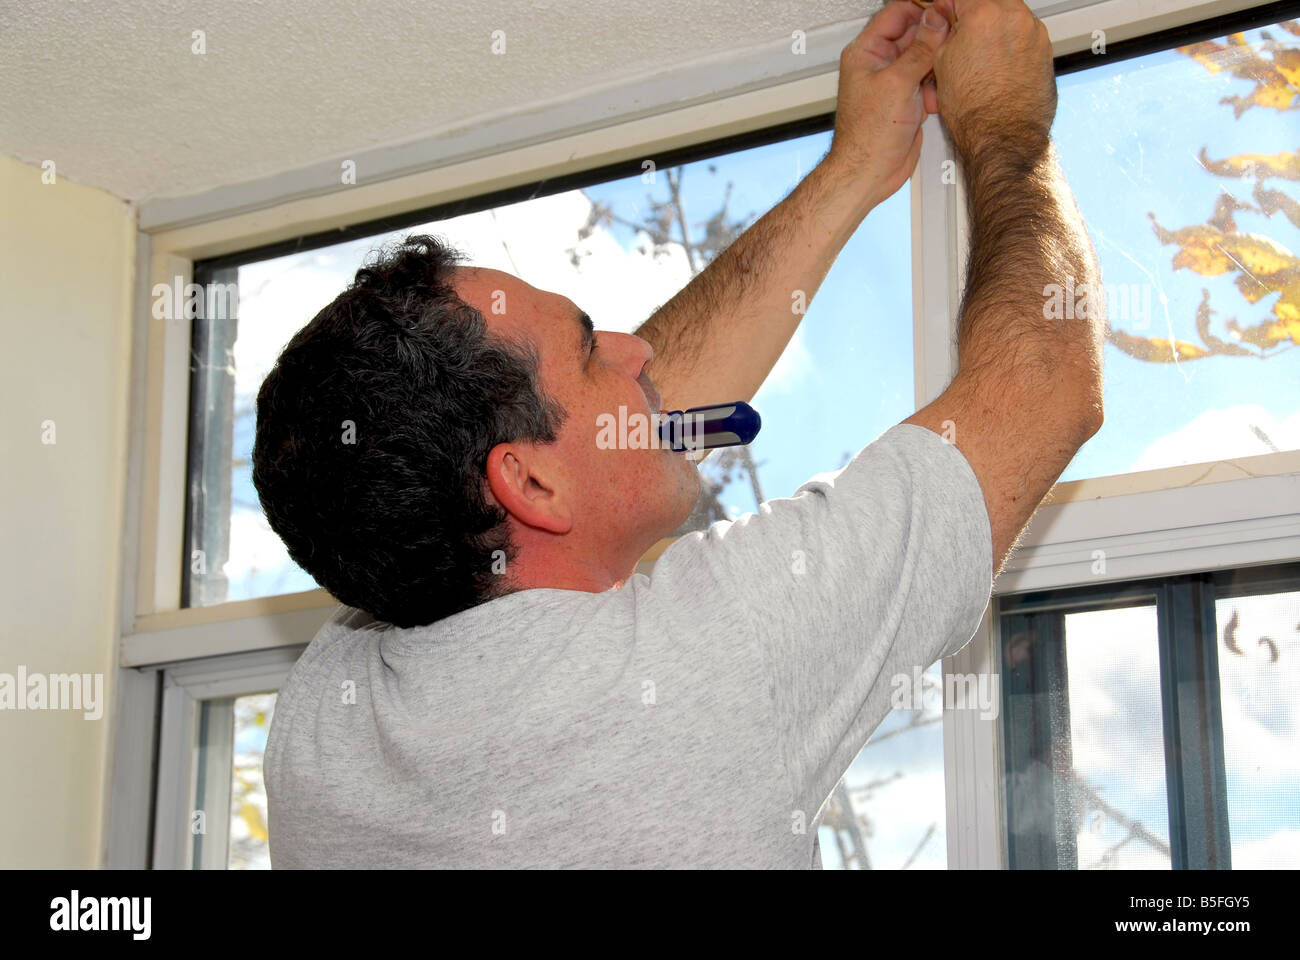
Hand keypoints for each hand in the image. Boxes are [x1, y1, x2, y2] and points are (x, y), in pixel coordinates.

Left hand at [825, 0, 950, 207]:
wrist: (869, 174)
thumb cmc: (867, 137)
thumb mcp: (897, 84)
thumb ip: (919, 49)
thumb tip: (935, 20)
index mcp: (866, 52)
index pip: (896, 13)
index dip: (922, 7)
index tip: (945, 7)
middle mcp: (879, 64)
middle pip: (914, 33)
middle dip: (935, 36)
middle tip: (955, 36)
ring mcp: (894, 82)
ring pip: (925, 58)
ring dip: (938, 64)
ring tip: (946, 70)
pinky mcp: (908, 99)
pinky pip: (929, 81)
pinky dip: (937, 87)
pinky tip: (938, 98)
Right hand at [929, 0, 1056, 162]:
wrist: (1003, 137)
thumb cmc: (975, 111)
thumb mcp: (941, 64)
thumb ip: (944, 33)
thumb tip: (945, 22)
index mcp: (984, 14)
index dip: (948, 6)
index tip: (944, 13)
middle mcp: (1014, 17)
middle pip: (989, 0)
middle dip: (973, 13)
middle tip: (960, 33)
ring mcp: (1033, 32)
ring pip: (1009, 14)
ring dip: (994, 26)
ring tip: (980, 54)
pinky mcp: (1045, 48)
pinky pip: (1023, 33)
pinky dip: (1010, 41)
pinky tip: (997, 64)